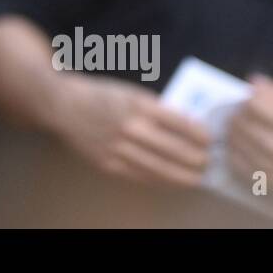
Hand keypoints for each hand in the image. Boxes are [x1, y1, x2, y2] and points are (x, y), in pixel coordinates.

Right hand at [53, 74, 211, 188]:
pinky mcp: (107, 163)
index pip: (179, 122)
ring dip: (182, 175)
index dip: (199, 134)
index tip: (210, 139)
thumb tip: (186, 126)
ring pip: (158, 167)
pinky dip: (159, 179)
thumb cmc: (100, 94)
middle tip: (208, 162)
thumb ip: (155, 109)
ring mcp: (118, 147)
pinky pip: (139, 175)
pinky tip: (170, 181)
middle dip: (196, 158)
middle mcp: (130, 126)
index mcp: (138, 103)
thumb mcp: (130, 92)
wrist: (62, 105)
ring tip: (196, 178)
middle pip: (173, 149)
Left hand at [226, 73, 272, 210]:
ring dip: (233, 130)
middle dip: (238, 113)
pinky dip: (233, 149)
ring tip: (241, 128)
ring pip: (233, 139)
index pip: (253, 104)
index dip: (248, 99)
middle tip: (243, 114)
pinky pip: (233, 160)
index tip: (251, 101)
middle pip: (239, 121)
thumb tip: (254, 80)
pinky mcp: (260, 179)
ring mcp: (267, 165)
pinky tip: (240, 146)